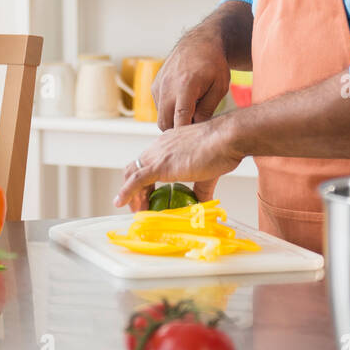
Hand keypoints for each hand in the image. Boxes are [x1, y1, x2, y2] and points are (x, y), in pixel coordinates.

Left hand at [113, 118, 242, 209]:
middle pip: (137, 168)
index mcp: (170, 144)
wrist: (228, 138)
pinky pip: (136, 180)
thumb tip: (202, 204)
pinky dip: (126, 192)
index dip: (145, 181)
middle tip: (141, 207)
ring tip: (136, 211)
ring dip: (131, 194)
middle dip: (135, 189)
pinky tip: (121, 203)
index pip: (149, 162)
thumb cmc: (223, 148)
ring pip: (133, 174)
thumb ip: (201, 189)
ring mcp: (158, 155)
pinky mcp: (160, 165)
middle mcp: (160, 147)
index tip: (148, 197)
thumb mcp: (208, 172)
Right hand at [152, 28, 229, 130]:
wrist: (199, 42)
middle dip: (178, 133)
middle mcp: (167, 87)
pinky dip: (169, 112)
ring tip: (192, 118)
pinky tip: (184, 107)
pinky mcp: (154, 86)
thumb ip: (208, 109)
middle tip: (195, 135)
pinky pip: (159, 107)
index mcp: (185, 86)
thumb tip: (197, 128)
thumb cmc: (214, 65)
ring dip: (173, 122)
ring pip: (161, 117)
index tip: (193, 147)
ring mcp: (159, 86)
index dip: (185, 135)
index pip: (180, 119)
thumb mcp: (219, 87)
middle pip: (166, 123)